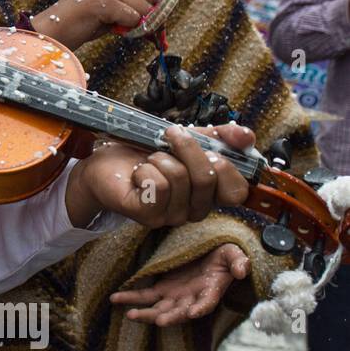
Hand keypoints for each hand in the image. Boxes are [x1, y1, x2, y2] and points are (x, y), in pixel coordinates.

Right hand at [31, 0, 167, 49]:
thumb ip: (129, 4)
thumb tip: (159, 16)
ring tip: (125, 29)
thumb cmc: (78, 23)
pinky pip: (133, 17)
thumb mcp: (107, 7)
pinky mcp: (103, 2)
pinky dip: (129, 28)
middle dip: (154, 13)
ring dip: (140, 23)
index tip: (162, 7)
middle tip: (150, 30)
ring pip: (144, 6)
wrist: (51, 32)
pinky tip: (115, 29)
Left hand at [67, 123, 253, 228]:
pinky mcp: (148, 215)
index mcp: (208, 193)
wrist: (103, 164)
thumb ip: (219, 136)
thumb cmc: (144, 153)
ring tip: (149, 159)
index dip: (229, 165)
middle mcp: (194, 209)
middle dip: (189, 148)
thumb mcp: (187, 138)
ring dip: (161, 157)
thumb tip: (247, 136)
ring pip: (181, 178)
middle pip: (210, 178)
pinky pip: (159, 186)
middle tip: (170, 135)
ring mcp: (172, 216)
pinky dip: (146, 169)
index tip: (208, 144)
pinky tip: (137, 173)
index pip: (238, 190)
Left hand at [110, 242, 248, 325]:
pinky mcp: (162, 289)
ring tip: (130, 315)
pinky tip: (115, 299)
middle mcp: (191, 299)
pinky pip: (144, 296)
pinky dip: (130, 298)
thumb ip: (238, 262)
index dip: (201, 308)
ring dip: (145, 313)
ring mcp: (175, 296)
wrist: (209, 254)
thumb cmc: (224, 256)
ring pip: (159, 309)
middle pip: (179, 312)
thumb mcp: (234, 255)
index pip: (207, 303)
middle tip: (158, 322)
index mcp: (210, 292)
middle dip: (169, 317)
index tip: (194, 313)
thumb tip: (243, 270)